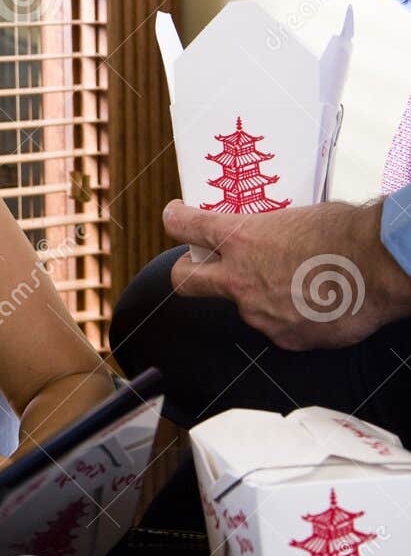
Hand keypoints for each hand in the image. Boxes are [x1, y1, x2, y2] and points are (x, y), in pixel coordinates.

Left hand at [163, 198, 410, 349]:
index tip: (175, 217)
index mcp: (241, 239)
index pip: (185, 227)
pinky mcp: (284, 338)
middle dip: (184, 273)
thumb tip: (270, 238)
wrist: (381, 267)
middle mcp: (240, 280)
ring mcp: (260, 314)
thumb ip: (271, 232)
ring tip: (298, 281)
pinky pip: (278, 327)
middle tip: (196, 266)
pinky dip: (290, 317)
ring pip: (245, 306)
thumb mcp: (297, 217)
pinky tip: (317, 303)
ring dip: (260, 295)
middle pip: (184, 282)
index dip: (175, 220)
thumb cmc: (347, 232)